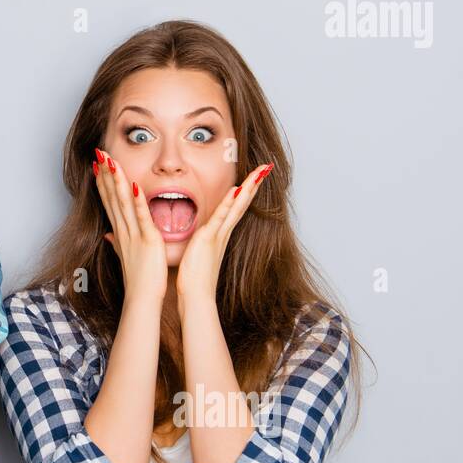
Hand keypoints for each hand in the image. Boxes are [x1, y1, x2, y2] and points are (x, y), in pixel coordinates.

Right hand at [94, 148, 168, 302]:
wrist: (142, 298)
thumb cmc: (139, 279)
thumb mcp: (125, 256)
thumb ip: (117, 243)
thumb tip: (109, 235)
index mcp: (121, 233)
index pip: (109, 202)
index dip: (102, 183)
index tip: (96, 166)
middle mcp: (123, 230)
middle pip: (111, 197)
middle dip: (104, 174)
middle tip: (98, 153)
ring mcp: (134, 234)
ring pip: (122, 202)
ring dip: (116, 181)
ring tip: (110, 161)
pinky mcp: (147, 239)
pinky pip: (141, 216)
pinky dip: (137, 201)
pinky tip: (133, 185)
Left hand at [175, 162, 273, 303]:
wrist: (197, 296)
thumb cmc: (195, 278)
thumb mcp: (198, 254)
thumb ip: (201, 243)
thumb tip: (201, 237)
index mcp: (220, 235)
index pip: (236, 208)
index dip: (246, 191)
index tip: (255, 175)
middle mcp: (224, 233)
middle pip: (242, 203)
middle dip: (255, 183)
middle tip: (267, 166)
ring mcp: (219, 235)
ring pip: (237, 206)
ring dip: (249, 187)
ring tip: (260, 171)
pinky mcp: (210, 238)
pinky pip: (222, 217)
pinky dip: (229, 203)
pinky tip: (237, 190)